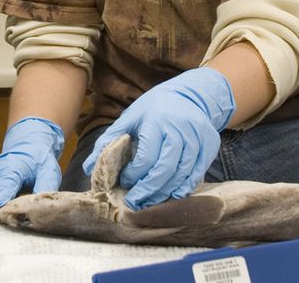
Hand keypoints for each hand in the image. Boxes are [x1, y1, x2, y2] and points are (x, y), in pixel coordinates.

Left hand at [83, 67, 234, 209]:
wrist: (192, 96)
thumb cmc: (156, 108)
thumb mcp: (131, 117)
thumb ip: (110, 140)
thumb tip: (89, 167)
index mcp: (158, 121)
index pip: (147, 156)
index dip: (134, 174)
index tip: (125, 181)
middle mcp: (180, 130)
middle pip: (165, 169)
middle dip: (148, 190)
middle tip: (135, 202)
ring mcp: (198, 139)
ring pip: (182, 175)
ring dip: (165, 193)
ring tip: (150, 203)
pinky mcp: (210, 147)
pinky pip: (197, 174)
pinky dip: (183, 188)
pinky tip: (171, 195)